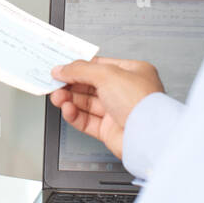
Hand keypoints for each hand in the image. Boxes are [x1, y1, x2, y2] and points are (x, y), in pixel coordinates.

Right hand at [48, 57, 162, 160]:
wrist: (148, 136)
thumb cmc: (141, 103)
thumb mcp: (107, 75)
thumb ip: (81, 70)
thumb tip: (62, 69)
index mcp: (132, 73)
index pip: (100, 66)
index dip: (79, 67)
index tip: (61, 68)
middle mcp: (125, 92)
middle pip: (91, 85)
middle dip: (71, 84)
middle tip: (54, 83)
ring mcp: (117, 112)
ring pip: (87, 103)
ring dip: (69, 99)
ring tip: (57, 97)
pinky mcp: (109, 130)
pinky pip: (87, 120)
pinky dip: (74, 115)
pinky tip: (67, 109)